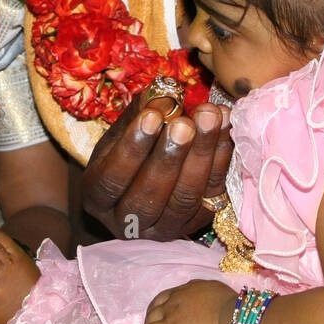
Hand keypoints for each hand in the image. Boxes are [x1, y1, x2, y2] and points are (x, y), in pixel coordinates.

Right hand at [82, 100, 232, 240]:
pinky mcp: (195, 224)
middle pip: (150, 196)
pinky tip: (226, 128)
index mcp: (98, 198)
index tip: (152, 116)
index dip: (132, 149)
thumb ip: (139, 113)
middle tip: (185, 123)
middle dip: (170, 157)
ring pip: (184, 199)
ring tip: (211, 117)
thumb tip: (165, 94)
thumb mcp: (121, 132)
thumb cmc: (127, 151)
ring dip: (202, 156)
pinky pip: (212, 195)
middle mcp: (127, 222)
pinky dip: (221, 160)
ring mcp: (163, 228)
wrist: (146, 178)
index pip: (112, 180)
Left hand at [140, 279, 235, 323]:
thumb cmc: (229, 303)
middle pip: (149, 319)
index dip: (155, 312)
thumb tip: (193, 299)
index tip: (159, 321)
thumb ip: (195, 292)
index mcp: (179, 294)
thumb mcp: (209, 287)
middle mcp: (170, 310)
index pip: (158, 302)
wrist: (234, 320)